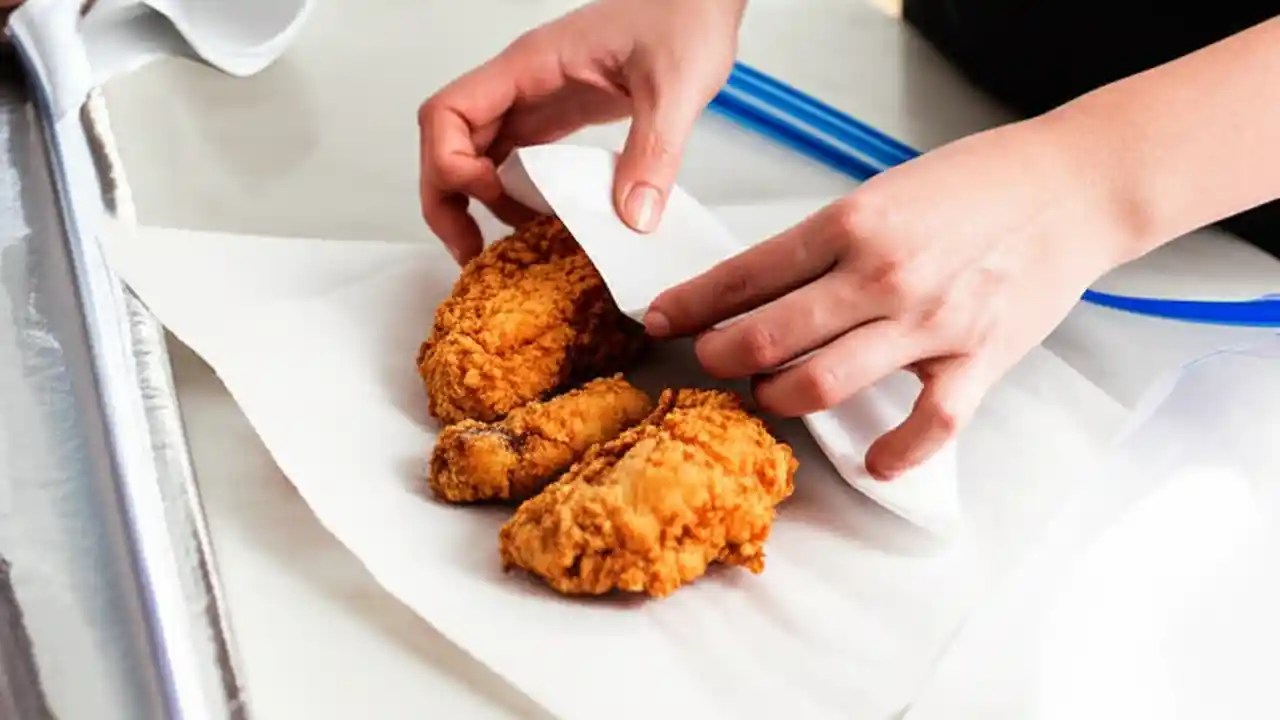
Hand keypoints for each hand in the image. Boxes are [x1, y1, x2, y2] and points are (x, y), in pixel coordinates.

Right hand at [418, 0, 745, 262]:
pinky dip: (515, 196)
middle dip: (449, 199)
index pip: (448, 113)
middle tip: (472, 252)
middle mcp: (522, 84)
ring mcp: (537, 99)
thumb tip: (633, 216)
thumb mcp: (677, 85)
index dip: (451, 165)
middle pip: (449, 141)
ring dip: (480, 202)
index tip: (491, 198)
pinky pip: (516, 159)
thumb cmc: (684, 17)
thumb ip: (654, 150)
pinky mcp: (559, 115)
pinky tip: (541, 225)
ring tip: (511, 247)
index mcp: (531, 66)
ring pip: (477, 153)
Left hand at [645, 118, 1138, 479]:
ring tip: (769, 393)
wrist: (1072, 187)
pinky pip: (927, 426)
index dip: (691, 304)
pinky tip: (871, 460)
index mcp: (852, 224)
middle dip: (719, 356)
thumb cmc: (974, 185)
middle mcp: (883, 275)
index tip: (661, 319)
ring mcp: (931, 322)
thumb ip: (823, 244)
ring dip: (778, 398)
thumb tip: (758, 288)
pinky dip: (893, 453)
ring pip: (822, 384)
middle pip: (767, 337)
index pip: (745, 275)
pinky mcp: (978, 359)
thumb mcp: (882, 193)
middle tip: (709, 359)